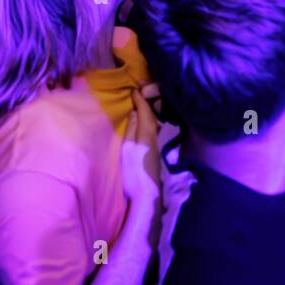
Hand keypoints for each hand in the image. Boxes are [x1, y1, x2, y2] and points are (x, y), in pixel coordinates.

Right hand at [121, 89, 161, 207]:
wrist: (147, 194)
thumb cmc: (134, 171)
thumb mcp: (128, 148)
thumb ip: (131, 130)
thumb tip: (136, 112)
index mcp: (148, 132)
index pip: (145, 111)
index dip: (140, 99)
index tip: (133, 89)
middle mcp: (155, 136)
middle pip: (152, 115)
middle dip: (145, 102)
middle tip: (137, 92)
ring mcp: (156, 144)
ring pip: (153, 122)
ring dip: (147, 111)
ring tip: (139, 104)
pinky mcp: (155, 152)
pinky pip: (152, 129)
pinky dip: (147, 121)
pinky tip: (143, 122)